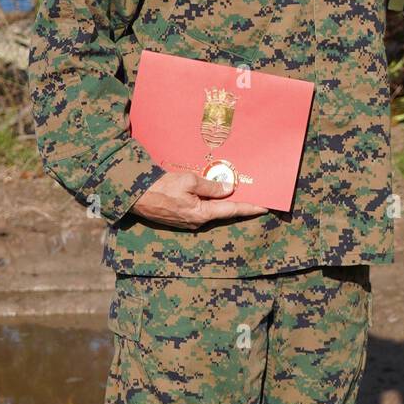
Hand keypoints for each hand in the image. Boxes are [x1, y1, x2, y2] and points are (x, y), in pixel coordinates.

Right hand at [132, 170, 267, 229]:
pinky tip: (214, 195)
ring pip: (212, 211)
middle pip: (224, 212)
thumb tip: (228, 189)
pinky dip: (210, 203)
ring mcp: (189, 222)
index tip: (265, 207)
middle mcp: (198, 222)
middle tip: (255, 197)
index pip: (232, 210)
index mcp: (202, 213)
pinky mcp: (181, 219)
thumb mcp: (189, 181)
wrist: (137, 196)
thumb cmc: (162, 187)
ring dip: (224, 203)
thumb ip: (210, 186)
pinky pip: (201, 210)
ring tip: (238, 193)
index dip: (250, 208)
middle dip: (239, 205)